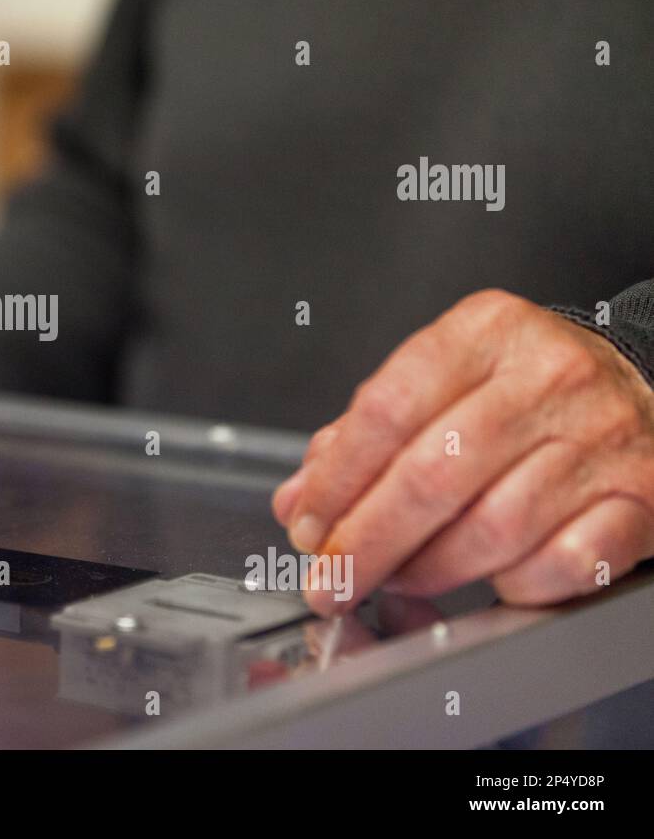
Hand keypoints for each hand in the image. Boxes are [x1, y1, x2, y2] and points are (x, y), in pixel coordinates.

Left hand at [272, 289, 653, 616]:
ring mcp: (601, 439)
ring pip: (491, 529)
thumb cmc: (526, 392)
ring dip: (428, 570)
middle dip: (365, 543)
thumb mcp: (444, 382)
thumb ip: (364, 436)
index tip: (307, 526)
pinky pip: (561, 565)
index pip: (386, 409)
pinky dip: (513, 585)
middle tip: (332, 578)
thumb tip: (297, 501)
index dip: (336, 481)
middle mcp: (548, 377)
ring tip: (397, 578)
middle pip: (431, 476)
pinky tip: (488, 578)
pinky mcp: (641, 498)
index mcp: (486, 332)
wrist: (643, 391)